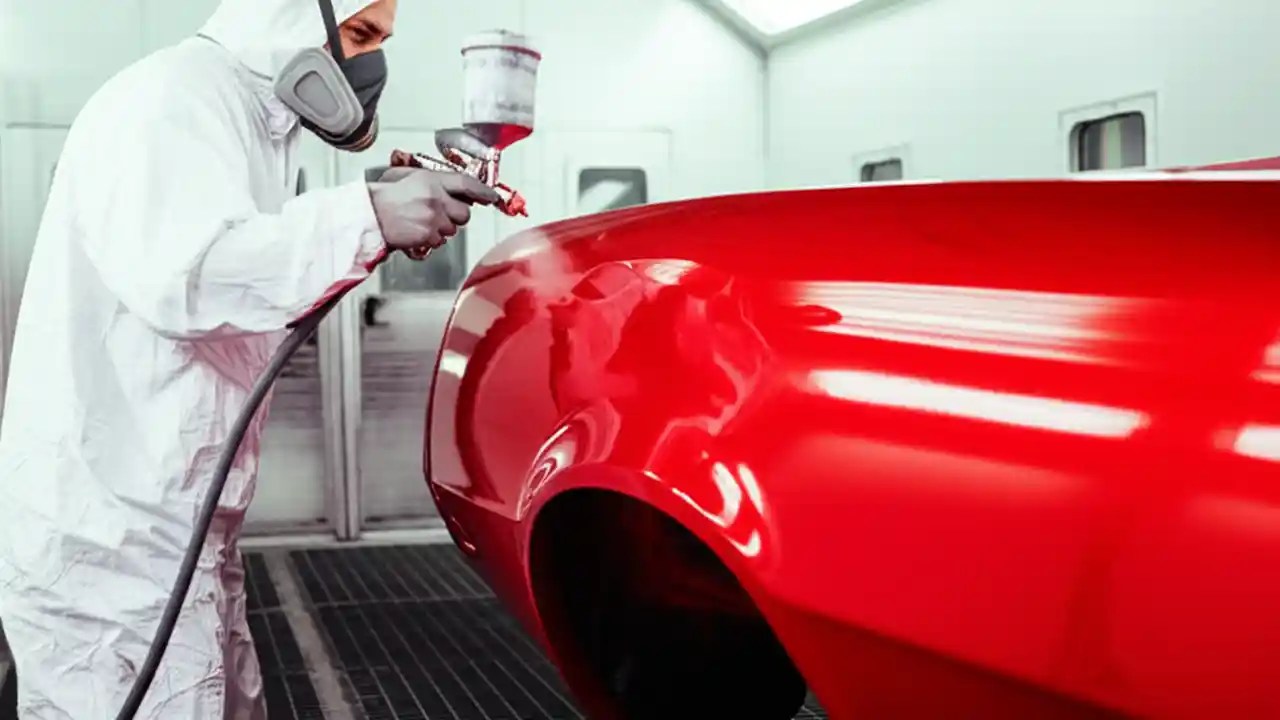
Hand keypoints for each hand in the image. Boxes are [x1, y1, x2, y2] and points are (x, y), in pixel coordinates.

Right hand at [367, 168, 500, 257]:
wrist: (370, 215)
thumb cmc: (383, 197)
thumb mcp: (407, 177)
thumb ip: (431, 181)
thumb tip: (451, 188)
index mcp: (431, 180)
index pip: (466, 184)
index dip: (482, 191)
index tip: (491, 197)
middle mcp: (436, 198)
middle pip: (464, 213)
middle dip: (455, 216)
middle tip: (439, 215)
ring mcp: (433, 218)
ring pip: (452, 229)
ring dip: (441, 229)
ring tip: (420, 222)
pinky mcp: (428, 235)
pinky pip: (439, 242)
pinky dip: (430, 240)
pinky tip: (416, 232)